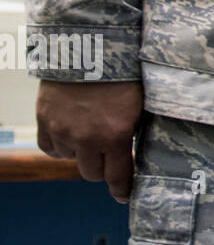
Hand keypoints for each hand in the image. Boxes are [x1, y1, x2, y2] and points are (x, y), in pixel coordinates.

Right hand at [36, 80, 142, 203]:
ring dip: (82, 153)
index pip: (118, 176)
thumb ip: (132, 131)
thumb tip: (132, 153)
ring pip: (72, 160)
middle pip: (92, 174)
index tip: (124, 196)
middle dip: (103, 167)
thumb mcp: (137, 104)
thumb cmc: (121, 72)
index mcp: (115, 135)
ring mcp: (62, 131)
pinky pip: (51, 148)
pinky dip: (60, 145)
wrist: (87, 47)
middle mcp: (86, 138)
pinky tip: (70, 131)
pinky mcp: (44, 121)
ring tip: (91, 131)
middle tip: (109, 155)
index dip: (122, 190)